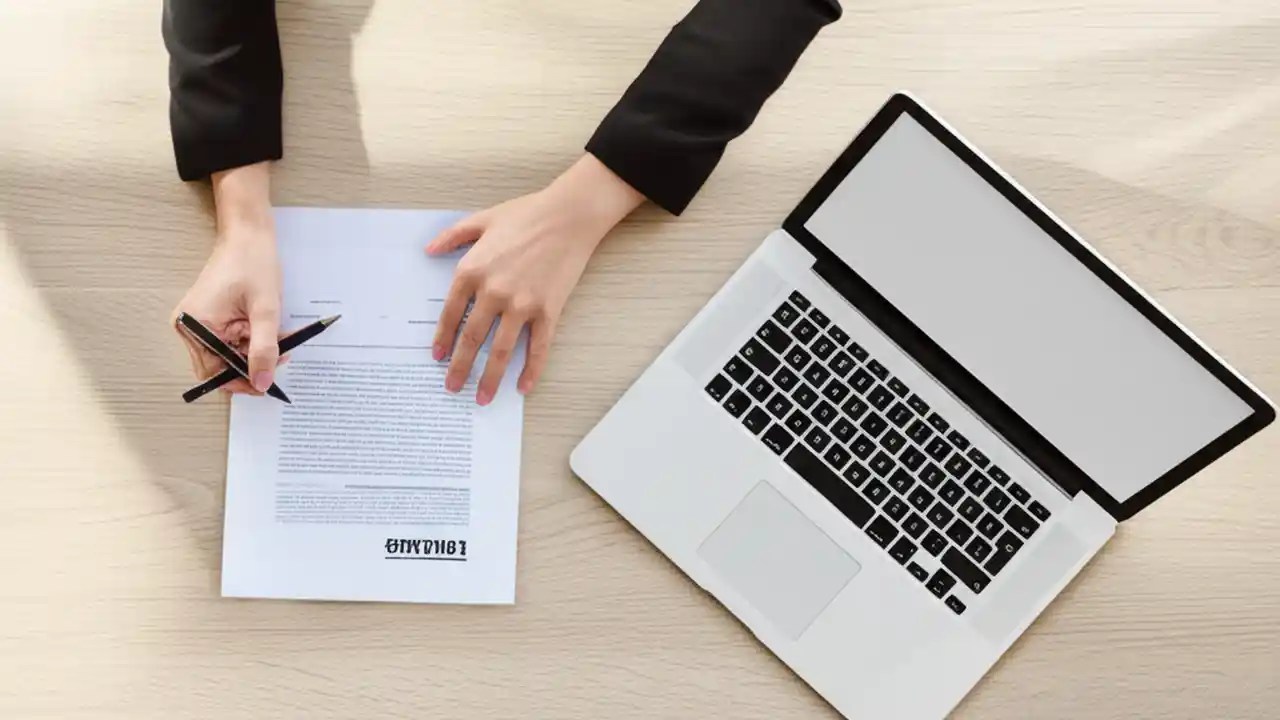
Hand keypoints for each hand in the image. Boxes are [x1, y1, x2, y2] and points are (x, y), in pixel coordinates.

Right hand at [172, 163, 282, 394]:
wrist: (248, 235)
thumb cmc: (253, 263)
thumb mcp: (266, 310)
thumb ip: (264, 349)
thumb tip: (262, 383)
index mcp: (196, 325)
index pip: (214, 373)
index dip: (241, 382)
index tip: (268, 384)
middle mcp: (189, 327)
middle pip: (219, 366)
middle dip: (250, 365)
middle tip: (280, 357)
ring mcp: (196, 322)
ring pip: (226, 355)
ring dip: (253, 353)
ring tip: (279, 340)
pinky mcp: (207, 317)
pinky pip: (227, 341)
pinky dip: (248, 341)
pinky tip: (267, 331)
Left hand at [427, 154, 643, 404]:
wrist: (569, 215)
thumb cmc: (527, 214)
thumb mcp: (482, 219)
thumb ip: (453, 237)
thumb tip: (429, 250)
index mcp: (472, 270)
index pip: (450, 314)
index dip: (443, 338)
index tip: (437, 357)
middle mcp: (493, 291)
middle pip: (471, 338)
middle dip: (460, 367)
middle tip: (452, 387)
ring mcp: (522, 304)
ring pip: (500, 350)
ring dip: (489, 378)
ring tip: (482, 398)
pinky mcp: (548, 311)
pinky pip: (538, 348)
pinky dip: (531, 370)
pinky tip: (523, 387)